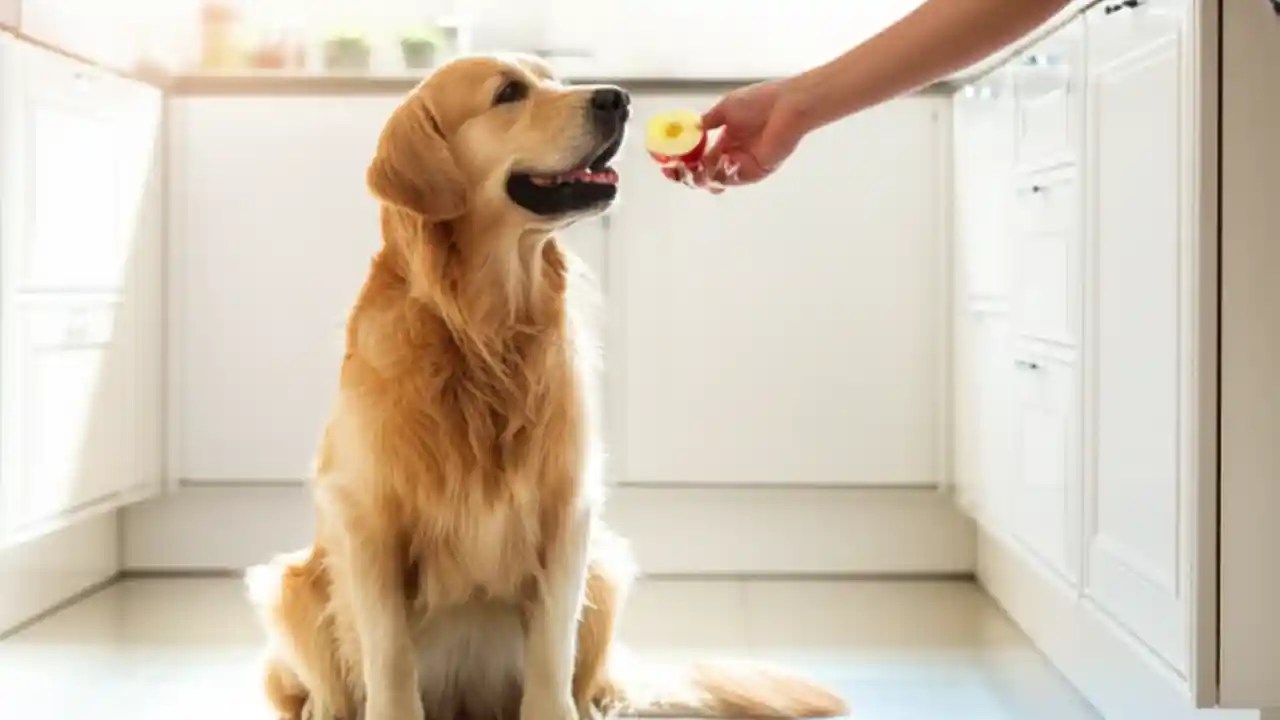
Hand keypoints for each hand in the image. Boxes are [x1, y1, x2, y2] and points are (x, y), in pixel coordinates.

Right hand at [663, 79, 808, 191]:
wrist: (786, 106)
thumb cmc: (761, 101)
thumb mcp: (726, 108)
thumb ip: (708, 121)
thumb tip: (690, 128)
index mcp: (727, 138)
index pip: (700, 156)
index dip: (683, 160)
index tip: (668, 161)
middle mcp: (733, 153)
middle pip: (704, 172)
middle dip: (686, 173)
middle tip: (674, 171)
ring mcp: (743, 164)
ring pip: (715, 179)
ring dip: (699, 177)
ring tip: (691, 169)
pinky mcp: (754, 172)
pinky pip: (730, 180)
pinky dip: (716, 176)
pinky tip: (709, 167)